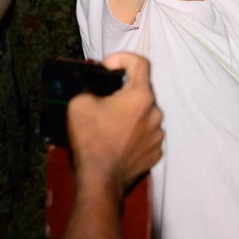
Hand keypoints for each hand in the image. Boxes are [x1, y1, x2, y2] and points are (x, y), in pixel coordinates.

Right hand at [67, 54, 163, 193]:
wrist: (101, 179)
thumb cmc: (92, 140)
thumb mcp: (79, 104)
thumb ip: (91, 89)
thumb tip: (97, 91)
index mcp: (141, 96)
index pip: (141, 63)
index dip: (123, 58)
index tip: (108, 67)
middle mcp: (156, 112)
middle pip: (142, 92)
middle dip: (123, 92)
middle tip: (103, 100)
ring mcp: (159, 133)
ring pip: (144, 114)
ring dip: (129, 115)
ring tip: (108, 125)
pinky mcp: (157, 151)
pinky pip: (145, 135)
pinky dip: (133, 134)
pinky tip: (117, 142)